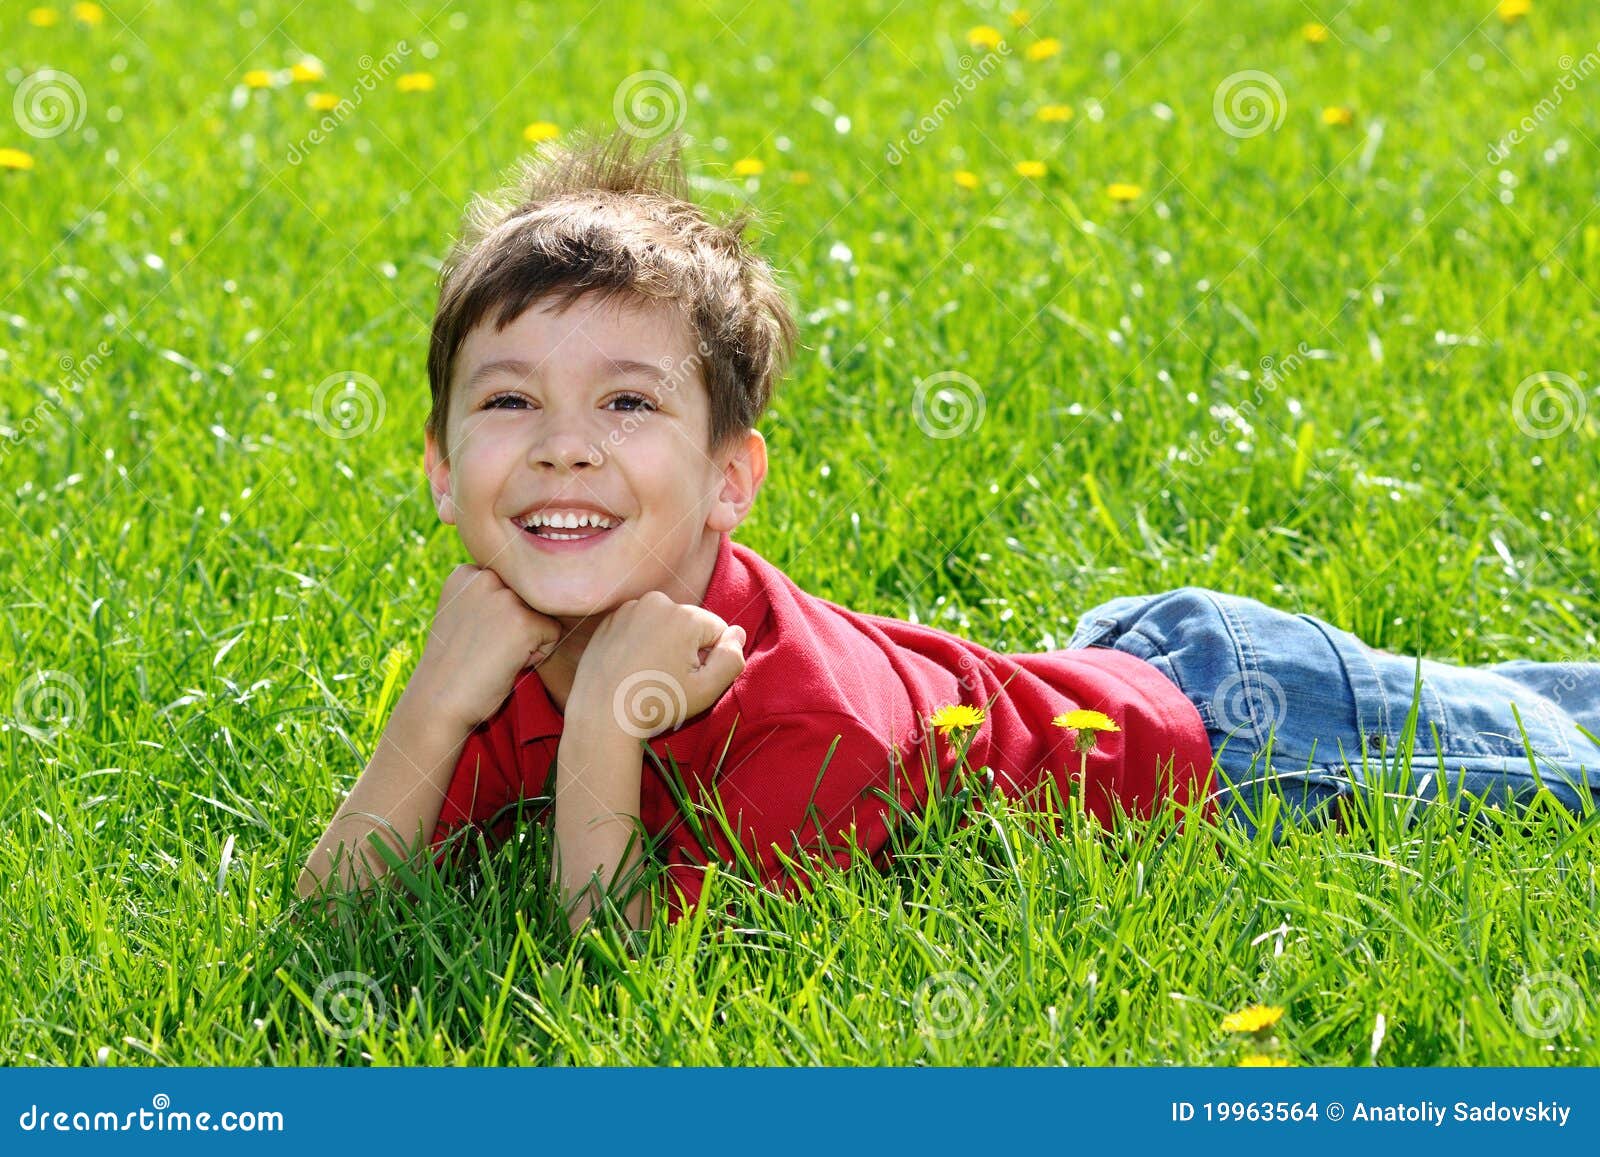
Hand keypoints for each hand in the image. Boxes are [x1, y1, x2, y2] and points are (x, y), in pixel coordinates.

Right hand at [410, 564, 564, 730]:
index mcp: (466, 572)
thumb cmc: (454, 666)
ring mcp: (504, 597)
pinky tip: (507, 664)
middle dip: (517, 625)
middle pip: (529, 597)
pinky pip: (553, 634)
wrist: (437, 702)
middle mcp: (485, 576)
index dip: (501, 617)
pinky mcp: (523, 621)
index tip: (474, 637)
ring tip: (494, 656)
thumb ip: (489, 595)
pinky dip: (538, 655)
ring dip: (528, 639)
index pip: (512, 585)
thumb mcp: (464, 615)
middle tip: (484, 649)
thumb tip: (539, 586)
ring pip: (543, 613)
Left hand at [570, 591, 746, 737]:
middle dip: (686, 649)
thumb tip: (738, 633)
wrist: (601, 717)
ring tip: (646, 676)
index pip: (718, 631)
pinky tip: (630, 669)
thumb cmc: (656, 705)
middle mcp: (657, 602)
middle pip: (690, 625)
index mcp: (685, 615)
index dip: (710, 660)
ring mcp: (629, 609)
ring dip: (663, 646)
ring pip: (664, 625)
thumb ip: (732, 659)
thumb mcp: (707, 690)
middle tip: (666, 680)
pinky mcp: (609, 620)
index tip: (687, 679)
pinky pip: (639, 628)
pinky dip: (639, 644)